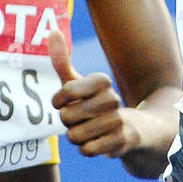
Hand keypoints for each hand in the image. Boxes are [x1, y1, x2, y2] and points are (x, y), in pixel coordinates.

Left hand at [48, 27, 141, 157]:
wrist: (130, 129)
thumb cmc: (95, 104)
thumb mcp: (78, 83)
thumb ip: (62, 60)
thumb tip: (52, 31)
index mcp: (102, 81)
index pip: (67, 90)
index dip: (59, 100)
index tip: (63, 101)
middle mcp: (112, 98)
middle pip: (67, 117)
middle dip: (67, 122)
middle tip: (79, 119)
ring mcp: (117, 120)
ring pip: (75, 136)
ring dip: (76, 137)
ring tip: (88, 130)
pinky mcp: (121, 141)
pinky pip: (87, 150)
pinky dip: (86, 149)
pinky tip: (96, 142)